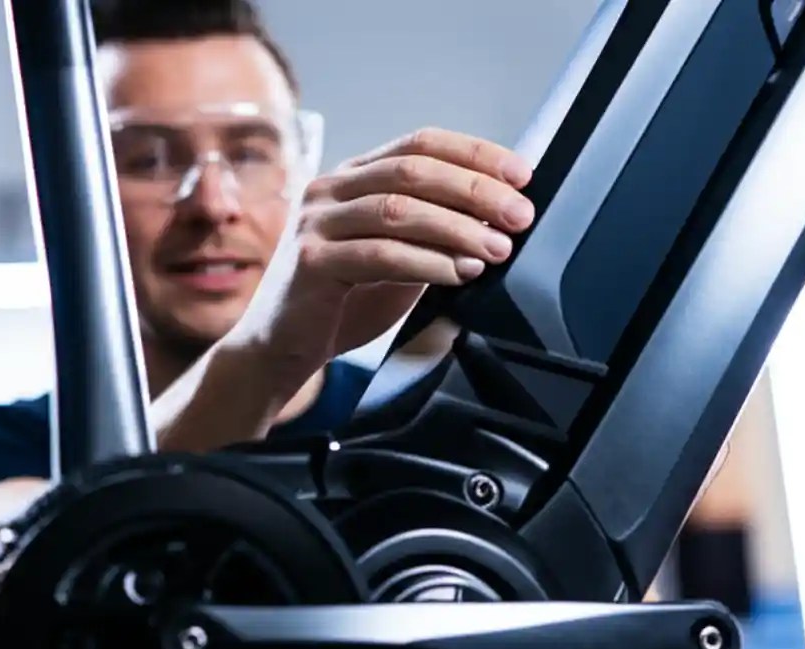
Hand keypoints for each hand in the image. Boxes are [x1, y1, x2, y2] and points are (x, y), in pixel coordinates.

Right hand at [236, 127, 535, 387]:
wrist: (283, 348)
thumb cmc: (344, 301)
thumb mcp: (400, 256)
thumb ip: (436, 232)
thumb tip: (500, 215)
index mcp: (354, 176)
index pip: (420, 143)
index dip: (474, 154)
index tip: (521, 175)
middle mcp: (331, 189)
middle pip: (413, 170)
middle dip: (475, 190)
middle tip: (519, 215)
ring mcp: (316, 222)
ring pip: (397, 209)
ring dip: (457, 228)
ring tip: (497, 248)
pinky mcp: (310, 262)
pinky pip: (379, 254)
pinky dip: (428, 262)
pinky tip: (459, 273)